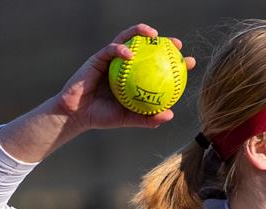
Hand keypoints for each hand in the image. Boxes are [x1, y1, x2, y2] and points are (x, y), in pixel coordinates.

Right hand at [51, 24, 195, 132]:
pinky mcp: (98, 57)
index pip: (157, 66)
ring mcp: (112, 59)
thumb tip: (171, 114)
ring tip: (154, 34)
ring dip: (141, 32)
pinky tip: (129, 53)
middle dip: (163, 41)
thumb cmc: (102, 117)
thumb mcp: (128, 118)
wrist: (76, 114)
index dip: (174, 62)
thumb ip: (148, 118)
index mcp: (134, 77)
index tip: (188, 62)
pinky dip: (121, 49)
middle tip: (176, 44)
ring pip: (129, 39)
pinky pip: (111, 49)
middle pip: (147, 47)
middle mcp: (125, 65)